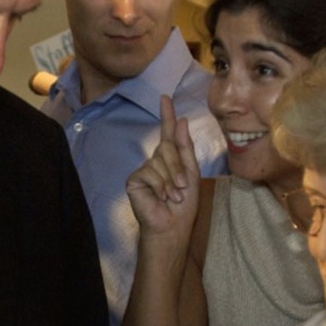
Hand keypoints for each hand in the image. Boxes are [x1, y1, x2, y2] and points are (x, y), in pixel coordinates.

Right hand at [123, 96, 202, 243]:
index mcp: (170, 158)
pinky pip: (149, 172)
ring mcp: (143, 169)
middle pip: (167, 147)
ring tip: (172, 197)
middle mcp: (155, 160)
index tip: (165, 98)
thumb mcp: (191, 173)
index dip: (167, 115)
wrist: (172, 227)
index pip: (168, 133)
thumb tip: (182, 121)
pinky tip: (160, 198)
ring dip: (170, 181)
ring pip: (159, 160)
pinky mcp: (134, 179)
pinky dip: (159, 186)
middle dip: (177, 168)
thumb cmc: (183, 205)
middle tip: (181, 188)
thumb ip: (185, 147)